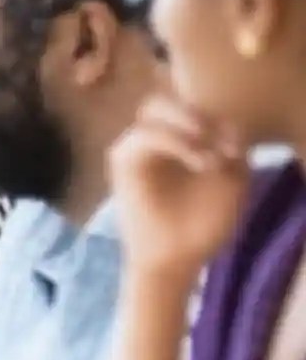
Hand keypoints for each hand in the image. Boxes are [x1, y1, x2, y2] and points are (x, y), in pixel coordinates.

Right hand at [109, 96, 250, 284]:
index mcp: (178, 142)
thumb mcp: (234, 179)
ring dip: (187, 125)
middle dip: (196, 113)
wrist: (175, 258)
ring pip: (154, 109)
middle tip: (216, 136)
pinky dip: (174, 140)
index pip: (191, 109)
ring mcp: (135, 149)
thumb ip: (233, 146)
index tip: (236, 147)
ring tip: (208, 155)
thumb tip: (225, 126)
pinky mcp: (123, 161)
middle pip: (165, 101)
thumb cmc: (203, 225)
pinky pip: (143, 134)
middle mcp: (153, 141)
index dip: (216, 118)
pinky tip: (197, 160)